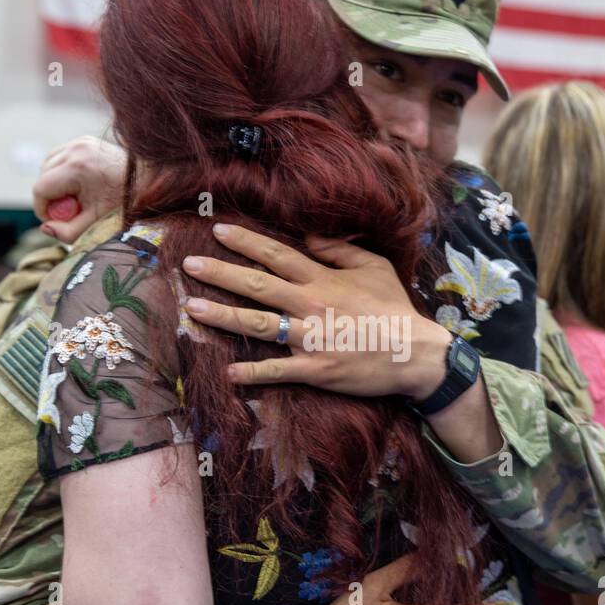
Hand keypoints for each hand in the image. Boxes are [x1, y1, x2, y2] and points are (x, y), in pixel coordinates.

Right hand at [32, 136, 126, 243]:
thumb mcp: (95, 222)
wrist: (149, 181)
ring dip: (54, 183)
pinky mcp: (84, 140)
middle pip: (43, 176)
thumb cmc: (123, 204)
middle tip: (71, 210)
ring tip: (76, 197)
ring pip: (48, 164)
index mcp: (77, 167)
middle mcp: (76, 149)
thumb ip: (68, 232)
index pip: (40, 188)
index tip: (56, 220)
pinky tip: (78, 183)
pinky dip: (63, 171)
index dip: (43, 209)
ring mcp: (80, 142)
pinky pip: (60, 157)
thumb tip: (45, 227)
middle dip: (51, 197)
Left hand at [182, 222, 450, 400]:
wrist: (415, 353)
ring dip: (223, 316)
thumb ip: (339, 250)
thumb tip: (307, 237)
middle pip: (256, 285)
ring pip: (258, 324)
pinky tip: (229, 373)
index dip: (245, 242)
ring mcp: (311, 338)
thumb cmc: (394, 308)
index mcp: (322, 279)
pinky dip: (253, 373)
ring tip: (193, 309)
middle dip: (220, 273)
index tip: (218, 231)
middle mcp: (311, 305)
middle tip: (189, 265)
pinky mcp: (316, 368)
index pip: (276, 255)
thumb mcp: (374, 267)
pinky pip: (278, 371)